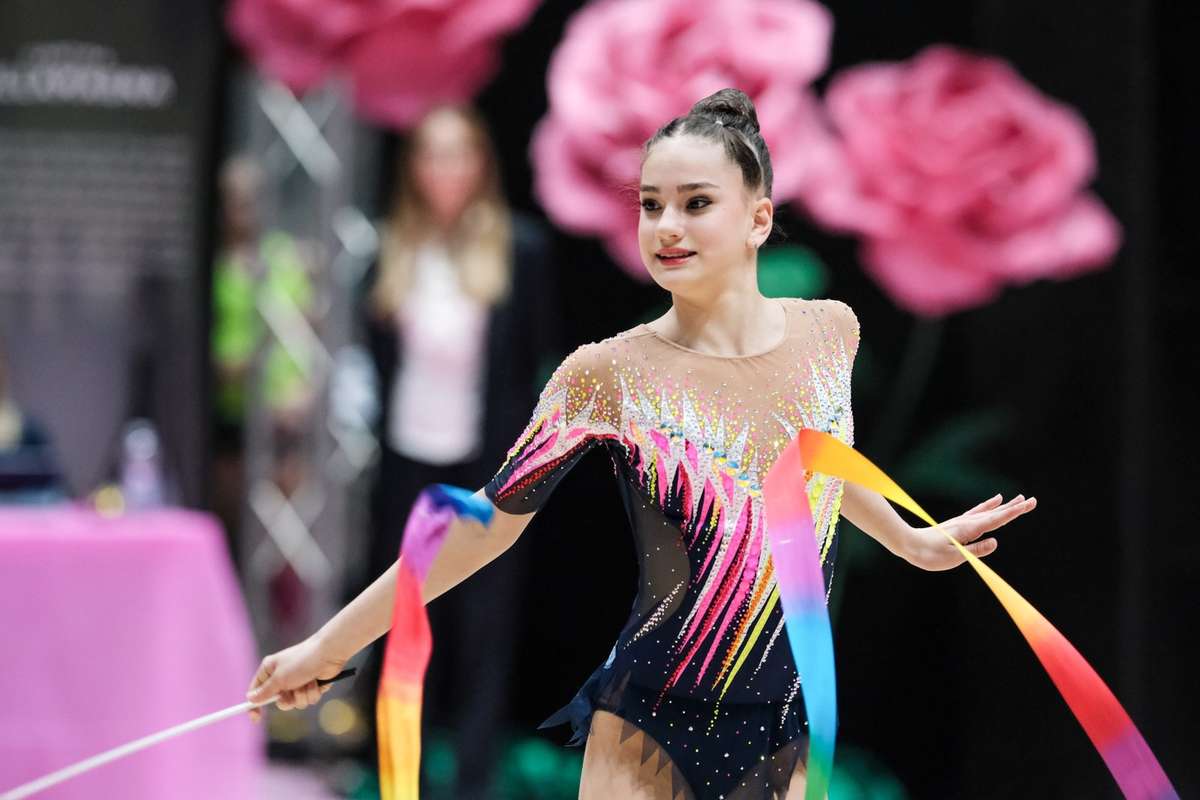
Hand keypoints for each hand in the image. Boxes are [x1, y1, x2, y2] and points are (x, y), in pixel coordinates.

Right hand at [245, 635, 346, 721]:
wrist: (329, 653)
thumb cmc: (301, 661)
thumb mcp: (279, 678)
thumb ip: (265, 691)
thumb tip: (250, 699)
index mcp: (270, 670)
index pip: (256, 690)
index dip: (255, 705)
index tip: (256, 718)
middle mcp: (283, 677)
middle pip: (279, 701)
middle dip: (287, 700)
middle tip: (291, 692)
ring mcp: (298, 682)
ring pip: (296, 703)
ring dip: (302, 695)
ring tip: (307, 682)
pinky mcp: (311, 686)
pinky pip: (309, 699)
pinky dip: (312, 693)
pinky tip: (316, 682)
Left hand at [908, 493, 1036, 571]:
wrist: (908, 544)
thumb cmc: (929, 555)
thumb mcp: (954, 557)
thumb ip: (975, 550)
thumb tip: (996, 542)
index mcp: (969, 530)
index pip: (996, 520)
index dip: (1014, 512)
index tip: (1029, 504)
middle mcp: (967, 522)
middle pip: (996, 513)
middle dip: (1014, 507)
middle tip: (1033, 500)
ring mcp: (962, 521)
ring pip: (988, 511)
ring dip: (1004, 506)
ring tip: (1018, 499)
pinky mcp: (957, 524)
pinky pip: (977, 512)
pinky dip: (988, 506)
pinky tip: (993, 502)